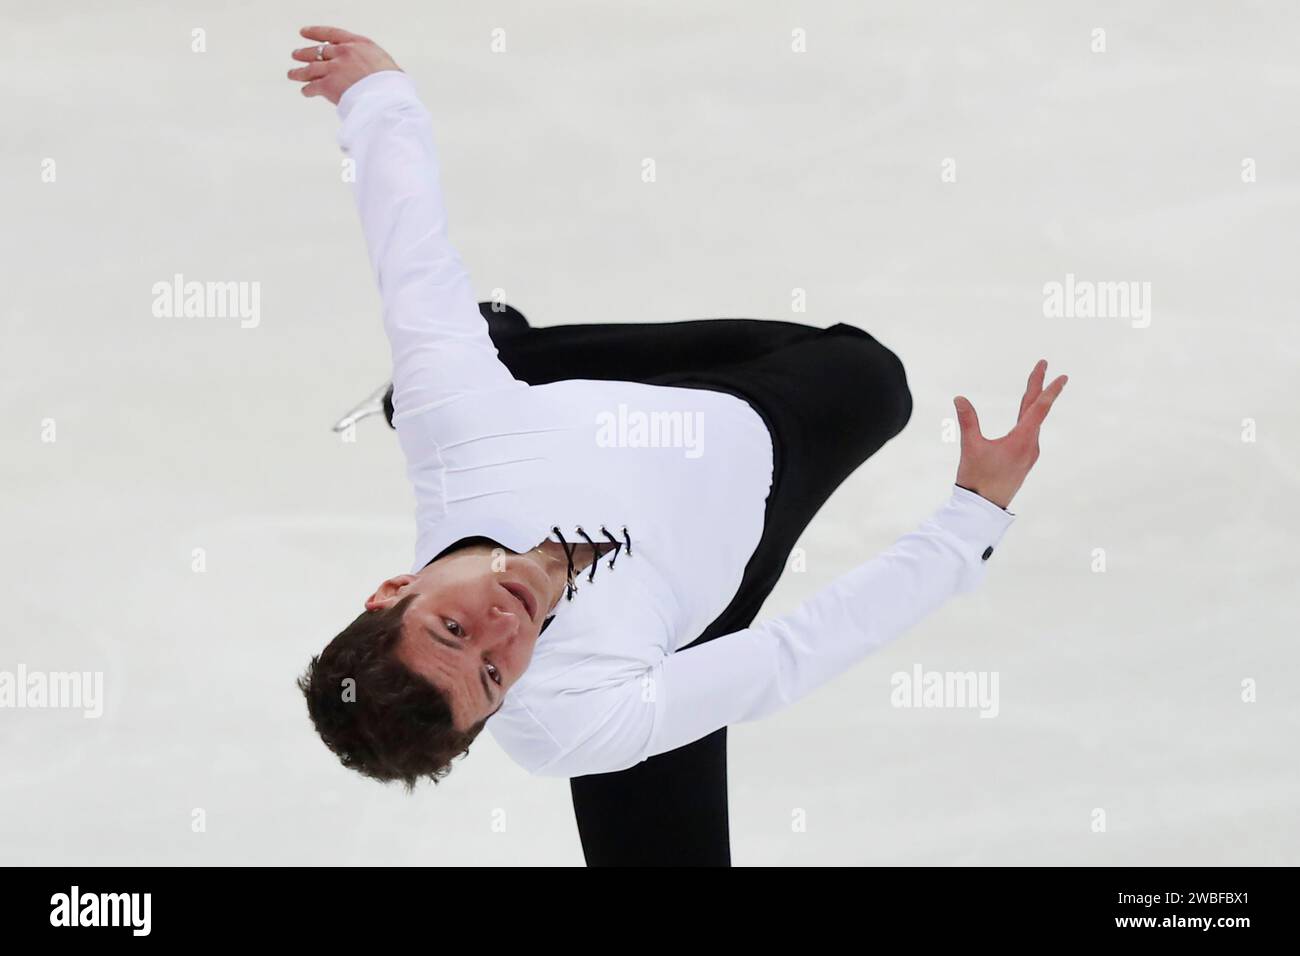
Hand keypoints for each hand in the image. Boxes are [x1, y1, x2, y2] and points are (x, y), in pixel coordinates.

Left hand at [287, 26, 400, 104]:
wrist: (386, 99)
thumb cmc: (393, 85)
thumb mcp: (388, 65)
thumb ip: (377, 65)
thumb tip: (385, 73)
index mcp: (359, 44)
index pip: (332, 34)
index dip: (316, 32)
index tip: (304, 32)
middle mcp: (343, 53)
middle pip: (318, 51)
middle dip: (305, 52)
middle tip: (296, 54)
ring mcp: (334, 68)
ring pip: (310, 68)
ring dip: (299, 72)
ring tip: (292, 74)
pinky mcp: (328, 85)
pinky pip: (313, 87)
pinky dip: (308, 89)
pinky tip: (305, 92)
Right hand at [953, 360, 1066, 508]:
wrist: (983, 509)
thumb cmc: (978, 479)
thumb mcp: (971, 447)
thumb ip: (967, 421)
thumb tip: (960, 398)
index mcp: (1022, 440)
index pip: (1039, 408)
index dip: (1049, 389)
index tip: (1061, 375)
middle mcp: (1031, 445)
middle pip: (1036, 410)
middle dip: (1039, 387)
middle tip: (1044, 367)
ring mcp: (1029, 454)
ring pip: (1032, 422)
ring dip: (1033, 402)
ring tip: (1034, 386)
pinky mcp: (1023, 460)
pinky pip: (1028, 433)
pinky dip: (1028, 418)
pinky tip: (1024, 417)